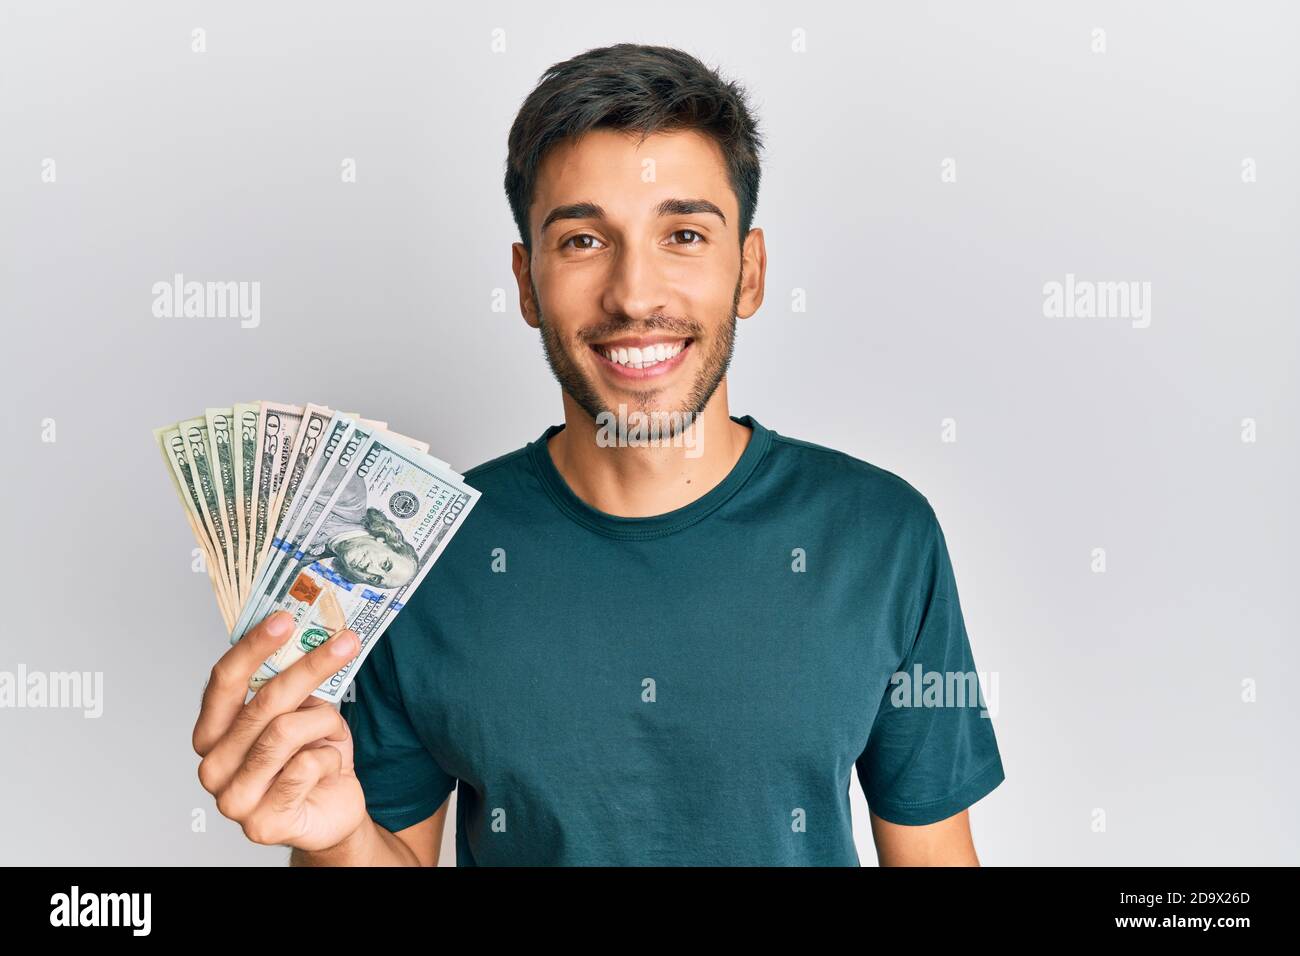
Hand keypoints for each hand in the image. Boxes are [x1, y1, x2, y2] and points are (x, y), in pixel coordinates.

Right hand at [193, 611, 367, 851]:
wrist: (333, 812)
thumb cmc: (312, 760)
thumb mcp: (302, 714)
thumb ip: (290, 687)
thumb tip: (307, 636)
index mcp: (211, 734)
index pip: (224, 681)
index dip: (254, 646)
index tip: (285, 618)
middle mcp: (213, 767)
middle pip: (263, 702)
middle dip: (310, 667)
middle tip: (345, 641)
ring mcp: (233, 799)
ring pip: (287, 731)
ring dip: (324, 724)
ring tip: (334, 731)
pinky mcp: (262, 823)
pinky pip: (307, 765)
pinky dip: (330, 758)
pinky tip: (329, 769)